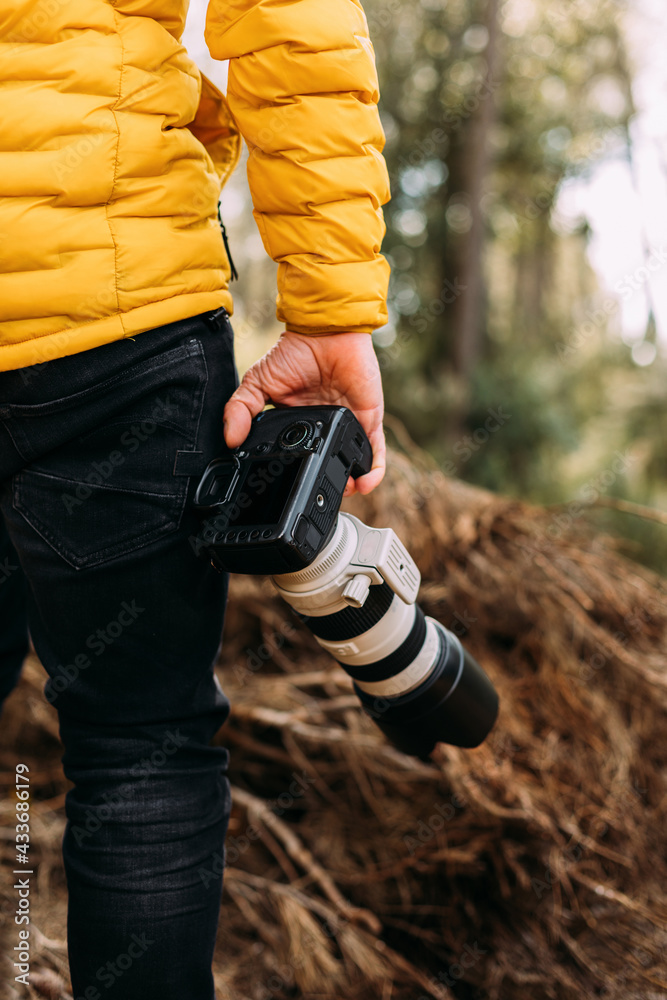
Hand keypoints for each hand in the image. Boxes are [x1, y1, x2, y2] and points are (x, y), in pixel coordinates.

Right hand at [223, 331, 384, 495]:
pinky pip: (374, 452)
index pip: (300, 455)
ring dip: (350, 484)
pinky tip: (363, 483)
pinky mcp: (368, 420)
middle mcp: (326, 427)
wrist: (326, 332)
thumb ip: (242, 409)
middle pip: (328, 464)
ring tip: (342, 494)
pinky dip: (372, 471)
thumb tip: (230, 439)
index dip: (298, 475)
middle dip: (327, 485)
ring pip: (352, 464)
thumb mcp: (257, 383)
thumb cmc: (295, 353)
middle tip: (320, 500)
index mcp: (300, 423)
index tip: (290, 493)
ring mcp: (348, 425)